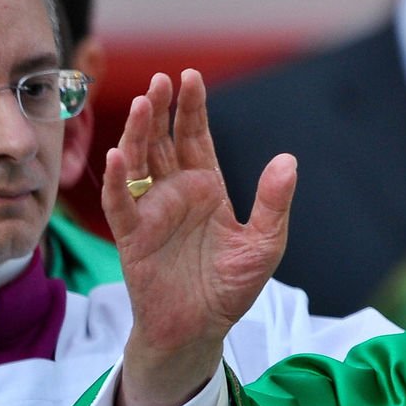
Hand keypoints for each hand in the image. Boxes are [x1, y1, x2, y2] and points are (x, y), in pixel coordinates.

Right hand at [102, 69, 293, 405]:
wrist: (201, 328)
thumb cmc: (230, 286)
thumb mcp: (265, 242)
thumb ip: (273, 202)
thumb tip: (288, 160)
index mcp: (207, 187)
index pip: (196, 138)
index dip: (192, 109)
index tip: (191, 76)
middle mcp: (176, 193)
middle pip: (164, 141)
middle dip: (163, 109)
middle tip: (162, 79)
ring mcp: (152, 212)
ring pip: (140, 163)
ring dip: (139, 133)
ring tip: (144, 102)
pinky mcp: (133, 237)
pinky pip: (122, 204)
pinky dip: (118, 181)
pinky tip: (118, 156)